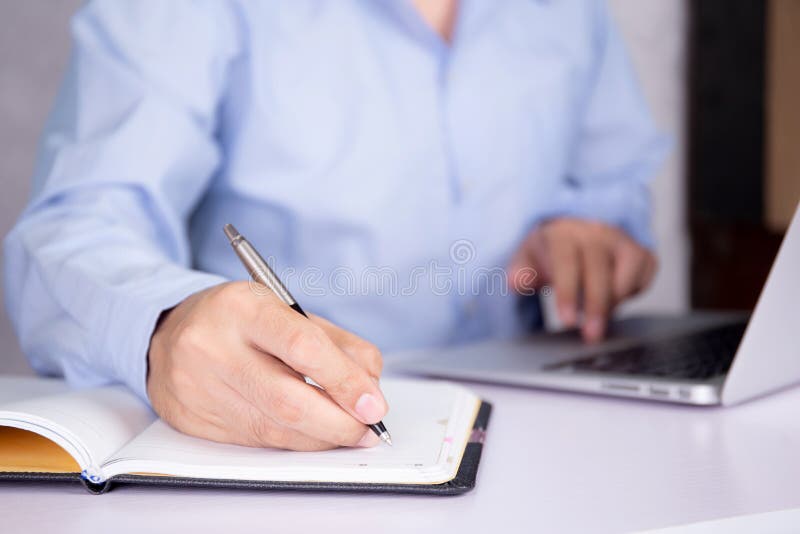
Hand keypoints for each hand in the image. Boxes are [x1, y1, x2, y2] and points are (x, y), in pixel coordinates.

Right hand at [147, 281, 387, 450]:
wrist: (167, 332)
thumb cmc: (239, 320)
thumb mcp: (287, 310)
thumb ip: (336, 343)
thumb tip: (370, 386)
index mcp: (242, 306)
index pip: (302, 346)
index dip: (344, 380)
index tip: (374, 404)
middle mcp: (213, 346)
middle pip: (287, 400)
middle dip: (338, 423)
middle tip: (367, 430)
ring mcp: (196, 387)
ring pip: (272, 429)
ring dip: (320, 438)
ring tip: (347, 433)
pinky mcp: (190, 420)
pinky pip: (253, 441)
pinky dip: (291, 442)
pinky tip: (311, 435)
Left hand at [508, 218, 656, 341]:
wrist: (574, 229)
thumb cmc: (551, 250)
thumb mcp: (528, 258)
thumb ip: (520, 271)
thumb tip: (515, 281)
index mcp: (565, 235)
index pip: (567, 262)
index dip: (568, 292)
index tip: (568, 320)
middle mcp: (596, 234)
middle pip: (601, 270)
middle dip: (597, 307)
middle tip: (591, 335)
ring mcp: (622, 241)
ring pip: (631, 271)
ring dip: (616, 299)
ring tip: (596, 314)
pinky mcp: (642, 252)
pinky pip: (646, 276)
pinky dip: (633, 293)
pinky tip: (613, 298)